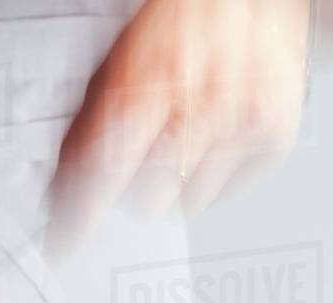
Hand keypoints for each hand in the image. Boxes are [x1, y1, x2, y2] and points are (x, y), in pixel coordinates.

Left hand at [49, 0, 310, 252]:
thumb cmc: (176, 26)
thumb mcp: (113, 68)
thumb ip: (81, 135)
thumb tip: (58, 197)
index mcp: (148, 86)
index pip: (105, 173)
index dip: (81, 218)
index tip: (63, 247)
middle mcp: (198, 107)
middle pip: (145, 200)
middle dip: (134, 189)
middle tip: (141, 158)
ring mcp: (241, 122)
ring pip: (184, 203)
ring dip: (173, 183)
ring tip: (179, 138)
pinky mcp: (274, 135)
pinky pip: (224, 193)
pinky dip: (211, 177)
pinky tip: (211, 138)